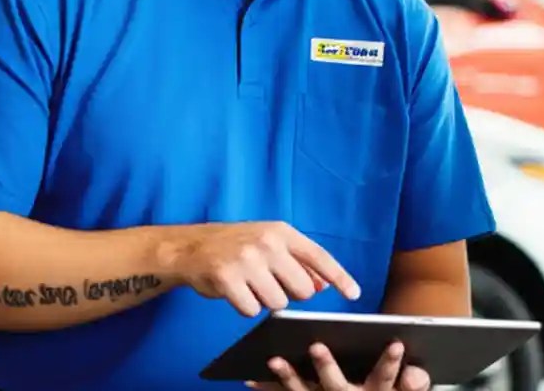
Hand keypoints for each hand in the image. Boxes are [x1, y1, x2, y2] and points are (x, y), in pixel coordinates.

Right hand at [176, 221, 359, 316]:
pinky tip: (236, 292)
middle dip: (291, 294)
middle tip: (271, 283)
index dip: (340, 277)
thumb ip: (297, 262)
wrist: (190, 247)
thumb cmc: (235, 246)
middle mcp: (267, 243)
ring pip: (278, 303)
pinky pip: (252, 310)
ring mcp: (247, 260)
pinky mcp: (227, 279)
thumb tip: (323, 284)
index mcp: (282, 232)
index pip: (319, 256)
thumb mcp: (269, 243)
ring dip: (265, 302)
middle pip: (302, 289)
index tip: (354, 293)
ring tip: (250, 285)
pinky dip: (245, 307)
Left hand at [248, 341, 431, 390]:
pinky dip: (267, 389)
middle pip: (337, 387)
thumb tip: (415, 374)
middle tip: (316, 346)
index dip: (390, 364)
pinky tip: (250, 378)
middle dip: (326, 368)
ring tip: (274, 359)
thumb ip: (412, 382)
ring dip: (288, 378)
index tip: (396, 343)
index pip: (385, 379)